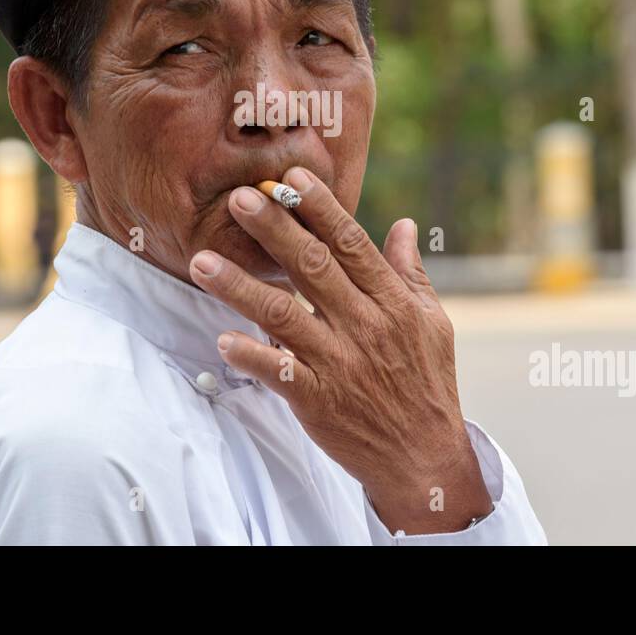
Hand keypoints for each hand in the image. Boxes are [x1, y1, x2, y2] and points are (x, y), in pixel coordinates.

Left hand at [187, 166, 492, 534]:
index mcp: (392, 302)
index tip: (291, 177)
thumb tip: (402, 224)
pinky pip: (278, 374)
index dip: (320, 208)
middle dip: (274, 230)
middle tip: (239, 199)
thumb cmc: (428, 384)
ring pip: (283, 315)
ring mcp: (340, 363)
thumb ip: (410, 272)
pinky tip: (220, 339)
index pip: (352, 244)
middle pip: (312, 267)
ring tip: (202, 262)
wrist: (426, 459)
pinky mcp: (318, 400)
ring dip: (240, 287)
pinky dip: (250, 357)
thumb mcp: (433, 323)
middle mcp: (365, 326)